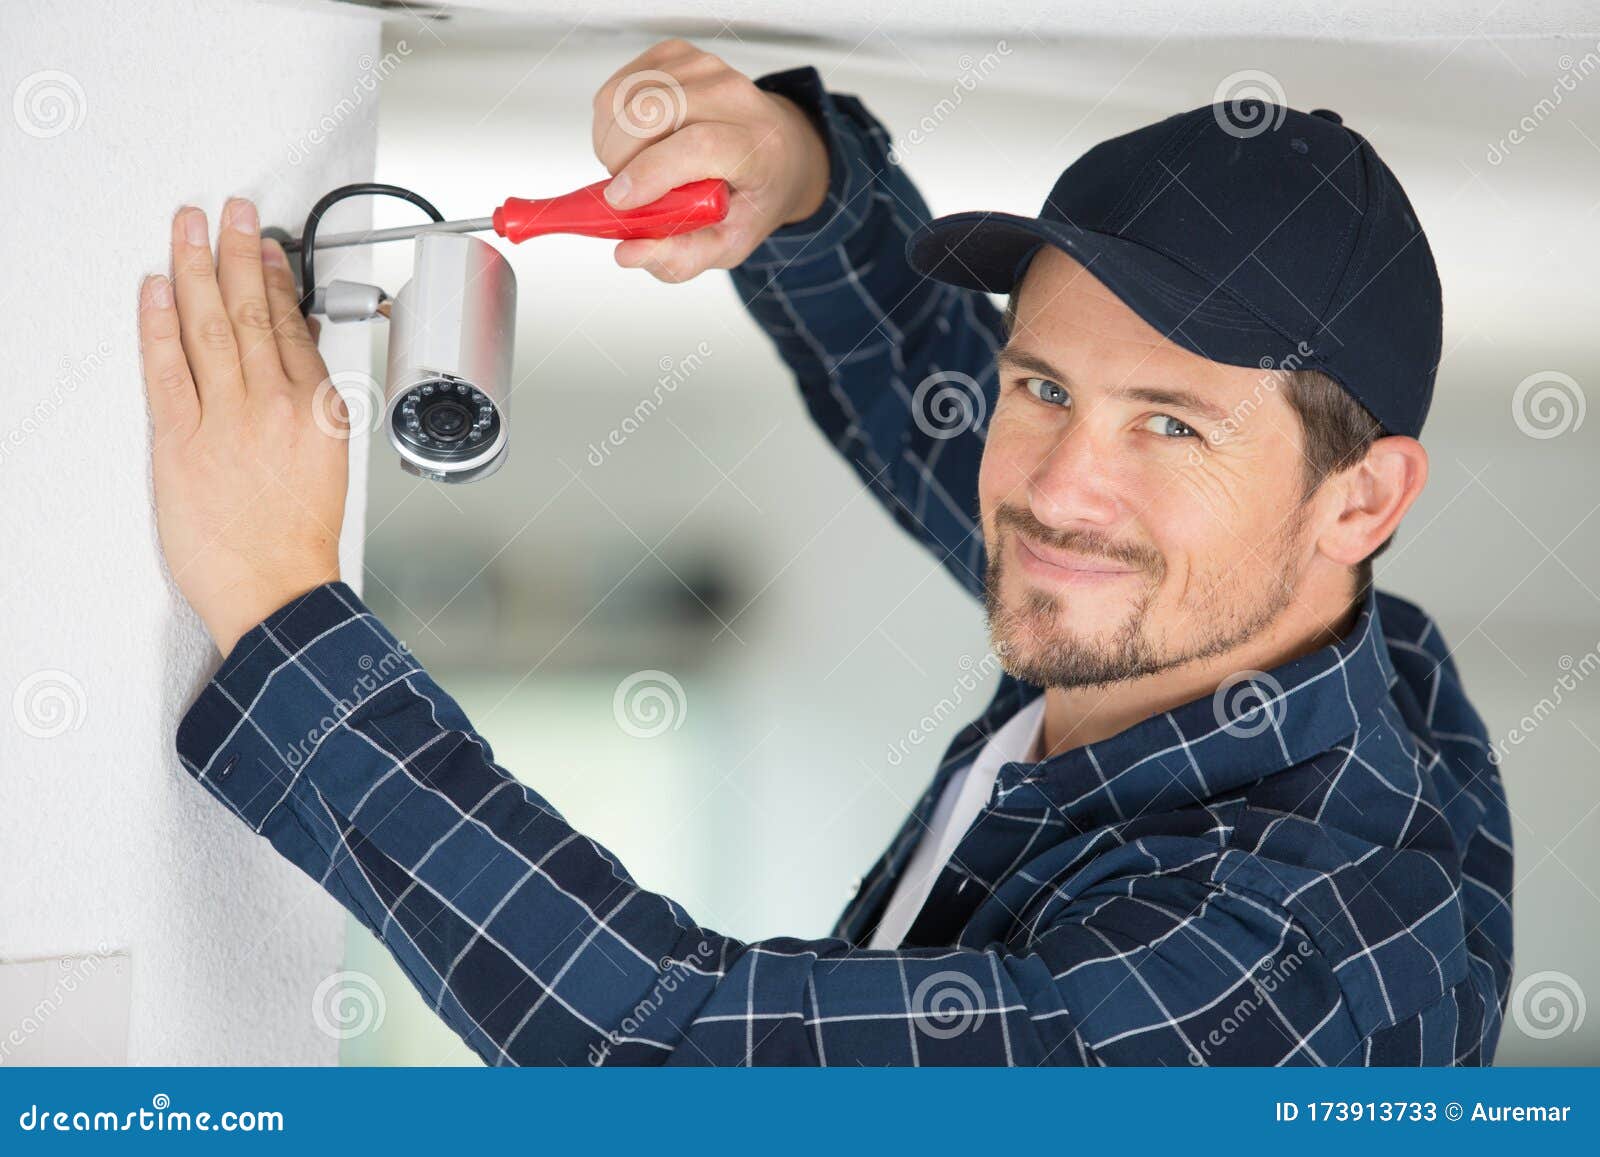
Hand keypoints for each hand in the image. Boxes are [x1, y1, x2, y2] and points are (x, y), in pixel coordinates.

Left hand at [139, 199, 347, 658]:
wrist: (278, 591)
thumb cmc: (300, 539)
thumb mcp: (327, 462)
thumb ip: (312, 404)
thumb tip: (298, 355)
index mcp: (317, 410)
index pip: (294, 325)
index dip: (277, 278)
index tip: (267, 246)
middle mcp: (275, 406)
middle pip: (253, 311)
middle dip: (238, 251)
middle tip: (230, 210)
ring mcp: (227, 421)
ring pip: (212, 327)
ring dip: (198, 269)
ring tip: (190, 227)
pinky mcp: (182, 442)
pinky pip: (168, 368)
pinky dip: (161, 324)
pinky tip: (157, 289)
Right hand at [592, 38, 830, 281]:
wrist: (775, 150)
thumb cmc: (749, 199)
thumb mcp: (727, 245)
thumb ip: (681, 258)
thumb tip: (627, 254)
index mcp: (757, 147)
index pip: (699, 146)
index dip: (651, 172)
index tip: (620, 201)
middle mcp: (735, 97)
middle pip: (652, 114)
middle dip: (620, 161)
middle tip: (628, 192)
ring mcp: (705, 68)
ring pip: (625, 98)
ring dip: (610, 143)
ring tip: (631, 168)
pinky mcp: (676, 55)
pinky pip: (618, 87)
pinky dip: (610, 121)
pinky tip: (632, 143)